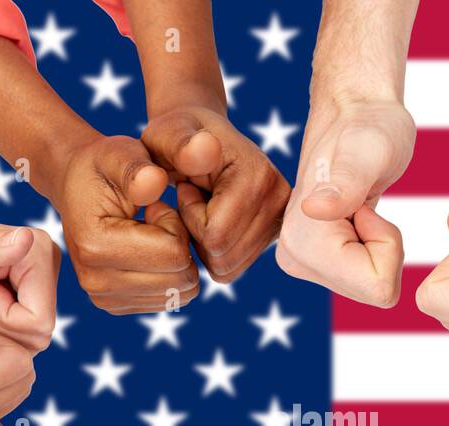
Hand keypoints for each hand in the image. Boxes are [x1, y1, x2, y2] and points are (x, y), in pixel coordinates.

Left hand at [0, 211, 60, 352]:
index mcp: (41, 250)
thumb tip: (26, 237)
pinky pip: (28, 331)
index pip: (40, 318)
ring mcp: (42, 277)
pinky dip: (4, 327)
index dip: (7, 318)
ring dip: (4, 328)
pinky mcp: (33, 291)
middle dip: (7, 325)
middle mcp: (48, 261)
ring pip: (36, 333)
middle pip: (42, 327)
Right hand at [53, 132, 197, 314]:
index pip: (174, 253)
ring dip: (176, 260)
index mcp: (95, 247)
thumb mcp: (120, 154)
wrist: (76, 186)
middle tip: (155, 219)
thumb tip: (155, 182)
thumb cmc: (104, 167)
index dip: (175, 223)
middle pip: (179, 278)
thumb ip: (138, 169)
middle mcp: (96, 283)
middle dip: (180, 244)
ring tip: (150, 233)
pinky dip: (169, 274)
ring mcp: (105, 299)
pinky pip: (170, 299)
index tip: (154, 205)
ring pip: (179, 292)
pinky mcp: (116, 305)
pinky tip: (148, 250)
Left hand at [143, 106, 289, 282]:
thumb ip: (178, 142)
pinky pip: (232, 268)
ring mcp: (281, 220)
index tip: (186, 186)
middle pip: (223, 258)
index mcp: (259, 178)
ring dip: (203, 242)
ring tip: (203, 205)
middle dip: (196, 233)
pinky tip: (214, 218)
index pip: (214, 237)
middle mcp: (280, 201)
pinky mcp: (275, 235)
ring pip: (227, 268)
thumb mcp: (166, 134)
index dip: (189, 218)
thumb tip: (205, 149)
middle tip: (194, 197)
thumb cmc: (177, 136)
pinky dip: (214, 249)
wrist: (201, 136)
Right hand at [276, 97, 414, 306]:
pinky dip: (372, 246)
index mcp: (302, 242)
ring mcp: (302, 262)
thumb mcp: (370, 150)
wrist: (356, 115)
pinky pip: (367, 279)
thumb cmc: (371, 127)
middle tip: (366, 205)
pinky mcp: (314, 261)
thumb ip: (347, 182)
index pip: (377, 287)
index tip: (368, 205)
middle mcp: (294, 259)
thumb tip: (314, 210)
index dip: (389, 245)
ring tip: (360, 206)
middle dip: (383, 248)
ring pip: (371, 286)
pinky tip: (356, 215)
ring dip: (378, 245)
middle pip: (372, 290)